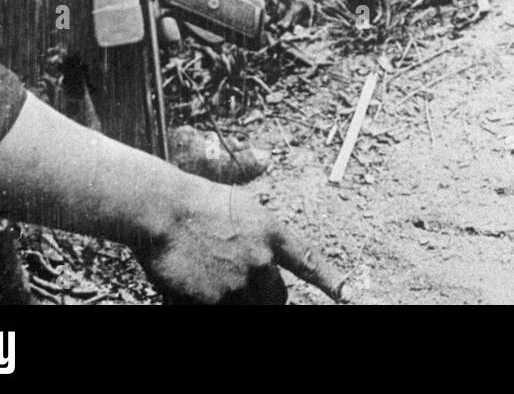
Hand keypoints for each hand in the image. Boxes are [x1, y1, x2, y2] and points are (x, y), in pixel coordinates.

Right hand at [141, 183, 347, 304]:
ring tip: (213, 279)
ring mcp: (239, 283)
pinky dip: (210, 304)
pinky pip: (220, 310)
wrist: (163, 210)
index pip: (310, 263)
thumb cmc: (197, 203)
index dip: (333, 283)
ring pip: (250, 308)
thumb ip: (260, 235)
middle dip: (264, 297)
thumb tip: (266, 258)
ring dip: (236, 301)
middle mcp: (262, 261)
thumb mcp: (242, 206)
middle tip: (240, 284)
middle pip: (277, 298)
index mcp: (273, 233)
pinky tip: (193, 287)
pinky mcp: (214, 301)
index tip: (350, 298)